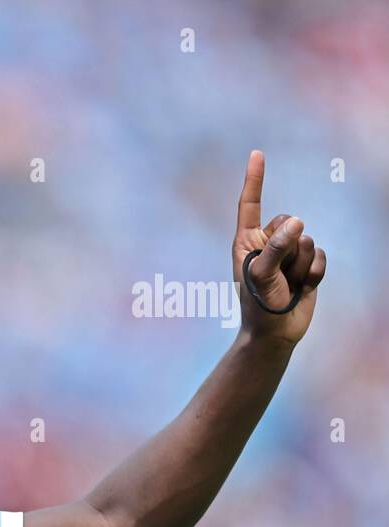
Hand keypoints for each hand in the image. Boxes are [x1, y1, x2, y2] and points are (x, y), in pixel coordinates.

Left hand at [233, 150, 326, 345]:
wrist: (275, 333)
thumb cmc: (258, 305)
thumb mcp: (260, 275)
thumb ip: (276, 247)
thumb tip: (297, 222)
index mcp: (246, 241)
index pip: (250, 205)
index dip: (255, 180)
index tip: (257, 153)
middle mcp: (267, 243)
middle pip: (290, 222)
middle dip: (289, 246)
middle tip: (278, 273)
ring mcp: (288, 253)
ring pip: (307, 239)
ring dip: (300, 265)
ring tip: (287, 284)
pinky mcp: (307, 264)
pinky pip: (320, 255)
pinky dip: (314, 273)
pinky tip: (302, 288)